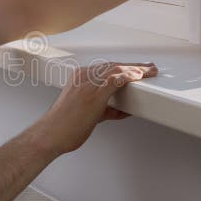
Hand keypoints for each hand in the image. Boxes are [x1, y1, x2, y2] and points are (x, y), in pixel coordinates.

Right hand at [33, 62, 157, 155]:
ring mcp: (88, 84)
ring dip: (136, 69)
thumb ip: (106, 109)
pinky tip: (138, 77)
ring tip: (150, 71)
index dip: (124, 67)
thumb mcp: (87, 113)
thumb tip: (124, 110)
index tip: (137, 69)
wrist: (50, 134)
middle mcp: (83, 76)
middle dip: (134, 66)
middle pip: (114, 65)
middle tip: (149, 68)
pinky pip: (115, 79)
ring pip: (117, 69)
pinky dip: (128, 76)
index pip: (107, 67)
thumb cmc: (64, 126)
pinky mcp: (93, 94)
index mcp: (79, 78)